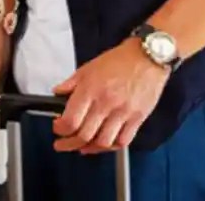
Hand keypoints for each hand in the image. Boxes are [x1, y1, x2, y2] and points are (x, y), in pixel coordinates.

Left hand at [51, 38, 170, 153]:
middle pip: (84, 135)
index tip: (57, 129)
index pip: (70, 120)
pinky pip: (123, 141)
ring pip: (103, 142)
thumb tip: (56, 94)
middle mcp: (106, 103)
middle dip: (69, 144)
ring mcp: (123, 112)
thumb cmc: (119, 61)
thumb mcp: (87, 68)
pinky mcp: (137, 118)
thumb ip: (70, 84)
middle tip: (63, 144)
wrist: (147, 57)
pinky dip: (111, 147)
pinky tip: (103, 144)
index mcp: (90, 90)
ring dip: (89, 148)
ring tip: (81, 146)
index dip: (60, 129)